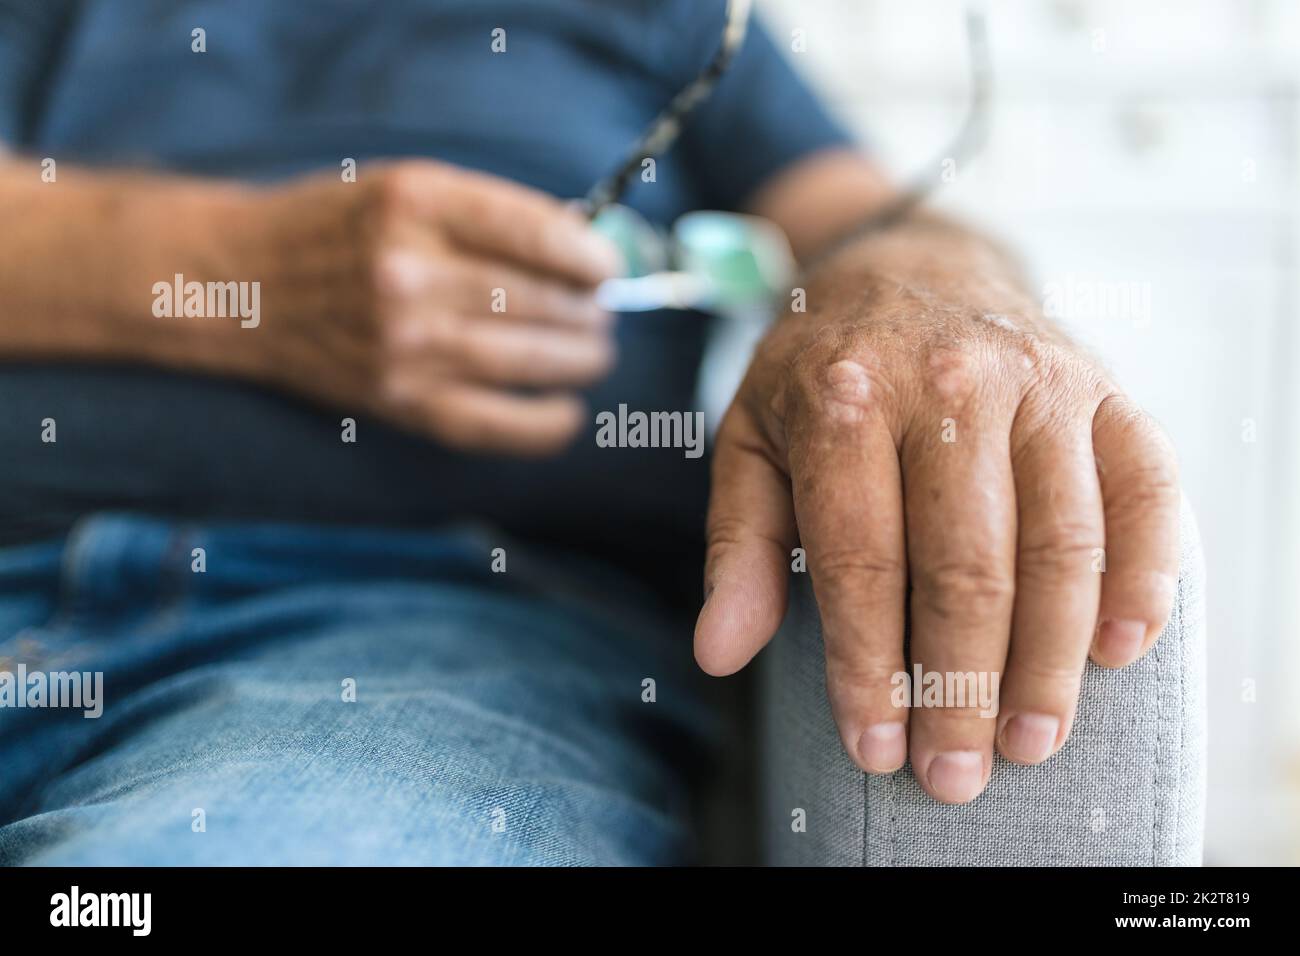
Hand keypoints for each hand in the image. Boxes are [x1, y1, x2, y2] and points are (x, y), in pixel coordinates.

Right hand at [238, 160, 620, 453]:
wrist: (241, 284)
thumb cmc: (336, 228)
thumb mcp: (405, 188)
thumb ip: (486, 214)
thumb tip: (581, 255)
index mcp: (416, 201)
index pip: (537, 232)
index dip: (591, 256)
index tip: (607, 268)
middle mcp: (409, 271)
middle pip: (541, 299)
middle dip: (590, 310)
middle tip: (603, 313)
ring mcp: (404, 343)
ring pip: (529, 359)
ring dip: (582, 360)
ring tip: (596, 352)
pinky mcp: (397, 399)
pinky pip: (492, 423)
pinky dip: (544, 424)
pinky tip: (569, 412)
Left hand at [695, 242, 1179, 803]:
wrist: (910, 267)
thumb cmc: (821, 372)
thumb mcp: (750, 441)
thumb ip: (740, 546)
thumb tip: (717, 652)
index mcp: (845, 399)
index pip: (861, 561)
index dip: (868, 669)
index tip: (875, 747)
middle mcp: (949, 384)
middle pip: (965, 569)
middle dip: (959, 690)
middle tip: (955, 774)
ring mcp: (1040, 383)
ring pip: (1060, 546)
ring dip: (1049, 661)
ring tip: (1030, 740)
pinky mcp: (1105, 390)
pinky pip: (1145, 493)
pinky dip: (1144, 577)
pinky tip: (1120, 649)